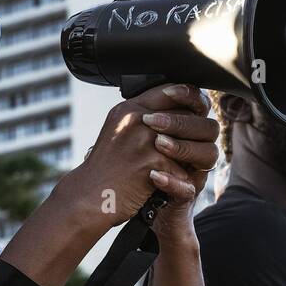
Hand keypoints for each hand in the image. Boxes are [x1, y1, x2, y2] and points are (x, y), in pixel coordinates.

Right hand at [61, 84, 217, 240]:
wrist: (90, 195)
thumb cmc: (106, 167)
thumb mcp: (119, 131)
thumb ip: (143, 117)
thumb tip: (180, 108)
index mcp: (128, 109)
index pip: (170, 90)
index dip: (189, 98)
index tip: (196, 110)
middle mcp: (136, 119)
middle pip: (186, 115)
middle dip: (193, 133)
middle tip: (192, 145)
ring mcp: (143, 140)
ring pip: (188, 142)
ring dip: (187, 157)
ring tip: (177, 165)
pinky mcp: (151, 161)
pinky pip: (182, 167)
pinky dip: (177, 179)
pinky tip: (165, 182)